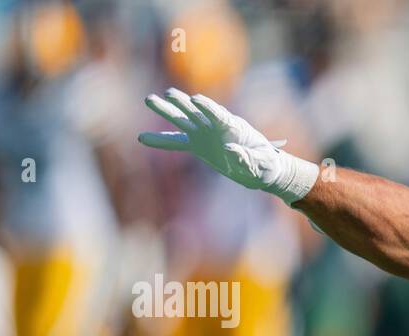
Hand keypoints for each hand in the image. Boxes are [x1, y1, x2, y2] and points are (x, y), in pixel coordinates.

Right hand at [138, 88, 317, 203]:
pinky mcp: (198, 145)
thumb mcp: (262, 165)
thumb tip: (230, 151)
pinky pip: (177, 142)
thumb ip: (248, 159)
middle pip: (197, 112)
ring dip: (168, 110)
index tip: (196, 100)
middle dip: (183, 103)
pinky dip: (161, 141)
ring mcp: (205, 134)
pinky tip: (142, 138)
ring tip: (150, 99)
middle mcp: (216, 126)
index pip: (219, 114)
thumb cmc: (266, 165)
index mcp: (234, 128)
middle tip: (168, 94)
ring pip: (183, 120)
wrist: (262, 169)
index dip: (208, 108)